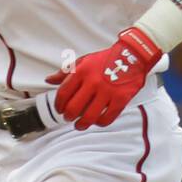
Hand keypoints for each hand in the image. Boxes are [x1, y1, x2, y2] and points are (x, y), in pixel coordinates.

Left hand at [45, 28, 161, 129]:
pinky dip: (99, 123)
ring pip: (89, 117)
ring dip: (81, 124)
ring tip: (80, 125)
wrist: (132, 56)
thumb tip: (49, 80)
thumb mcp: (83, 61)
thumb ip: (65, 72)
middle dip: (68, 116)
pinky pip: (106, 119)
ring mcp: (107, 92)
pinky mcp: (120, 100)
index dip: (58, 105)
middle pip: (73, 108)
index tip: (60, 109)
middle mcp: (93, 82)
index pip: (63, 94)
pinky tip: (97, 121)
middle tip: (69, 118)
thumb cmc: (105, 59)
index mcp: (82, 71)